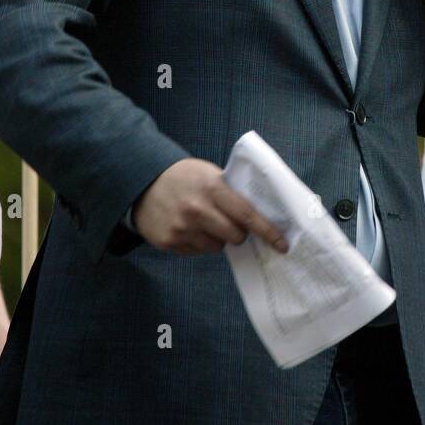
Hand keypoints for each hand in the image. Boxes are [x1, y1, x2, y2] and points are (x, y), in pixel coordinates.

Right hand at [132, 159, 288, 255]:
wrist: (142, 182)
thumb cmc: (183, 177)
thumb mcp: (208, 173)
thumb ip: (231, 192)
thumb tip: (261, 214)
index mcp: (212, 188)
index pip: (247, 215)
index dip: (267, 231)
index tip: (282, 244)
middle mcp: (197, 210)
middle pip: (235, 236)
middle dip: (238, 233)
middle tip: (230, 223)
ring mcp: (182, 228)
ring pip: (217, 247)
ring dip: (217, 238)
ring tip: (202, 221)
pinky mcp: (169, 242)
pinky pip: (198, 251)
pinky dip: (198, 242)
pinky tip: (187, 226)